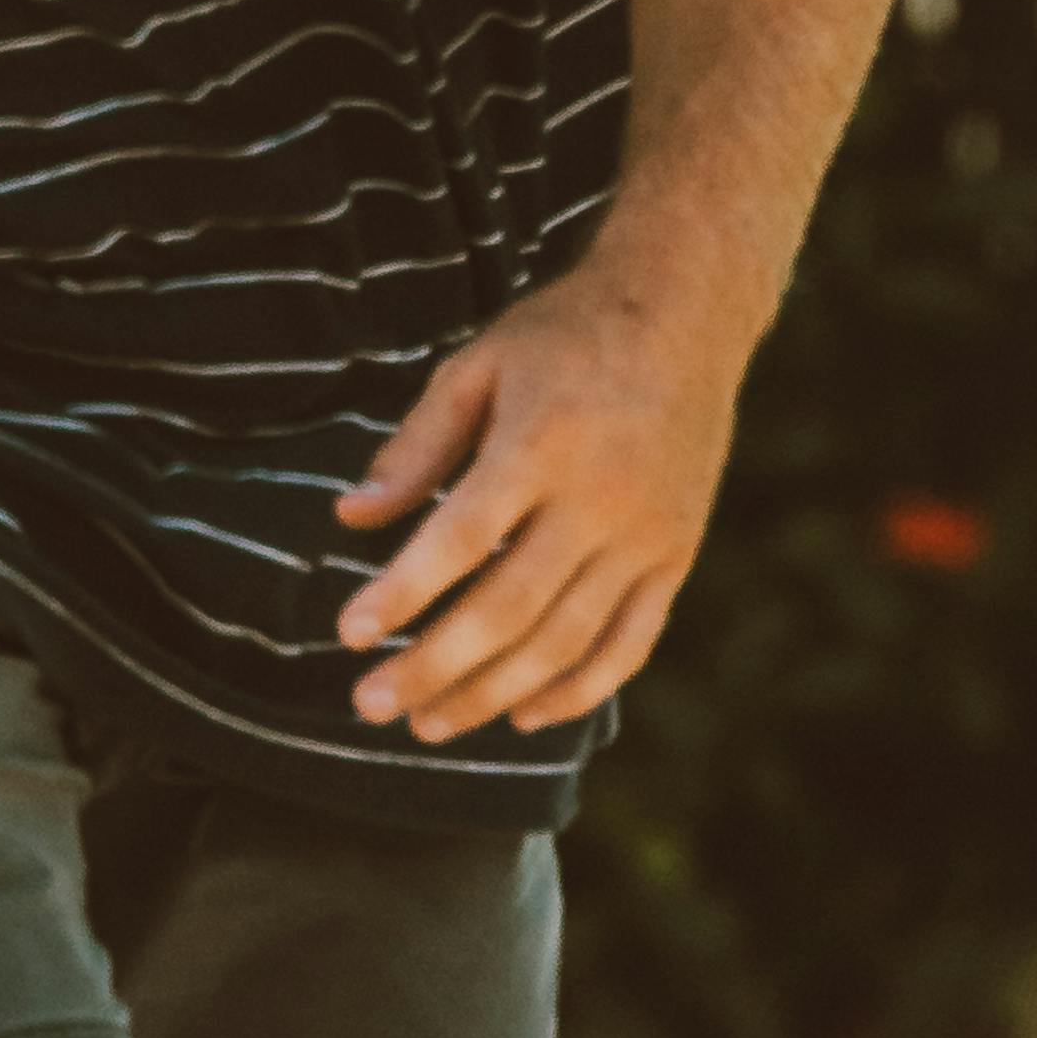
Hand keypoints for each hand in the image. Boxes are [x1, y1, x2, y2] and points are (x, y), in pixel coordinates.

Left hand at [331, 257, 746, 742]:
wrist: (688, 314)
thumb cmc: (564, 336)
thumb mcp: (477, 367)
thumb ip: (415, 448)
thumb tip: (349, 519)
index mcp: (542, 444)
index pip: (462, 539)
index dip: (403, 593)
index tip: (349, 634)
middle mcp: (600, 498)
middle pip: (509, 608)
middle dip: (434, 667)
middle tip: (371, 704)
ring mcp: (646, 535)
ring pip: (565, 640)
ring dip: (493, 692)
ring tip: (429, 724)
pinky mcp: (675, 555)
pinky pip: (630, 643)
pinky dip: (578, 689)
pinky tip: (523, 715)